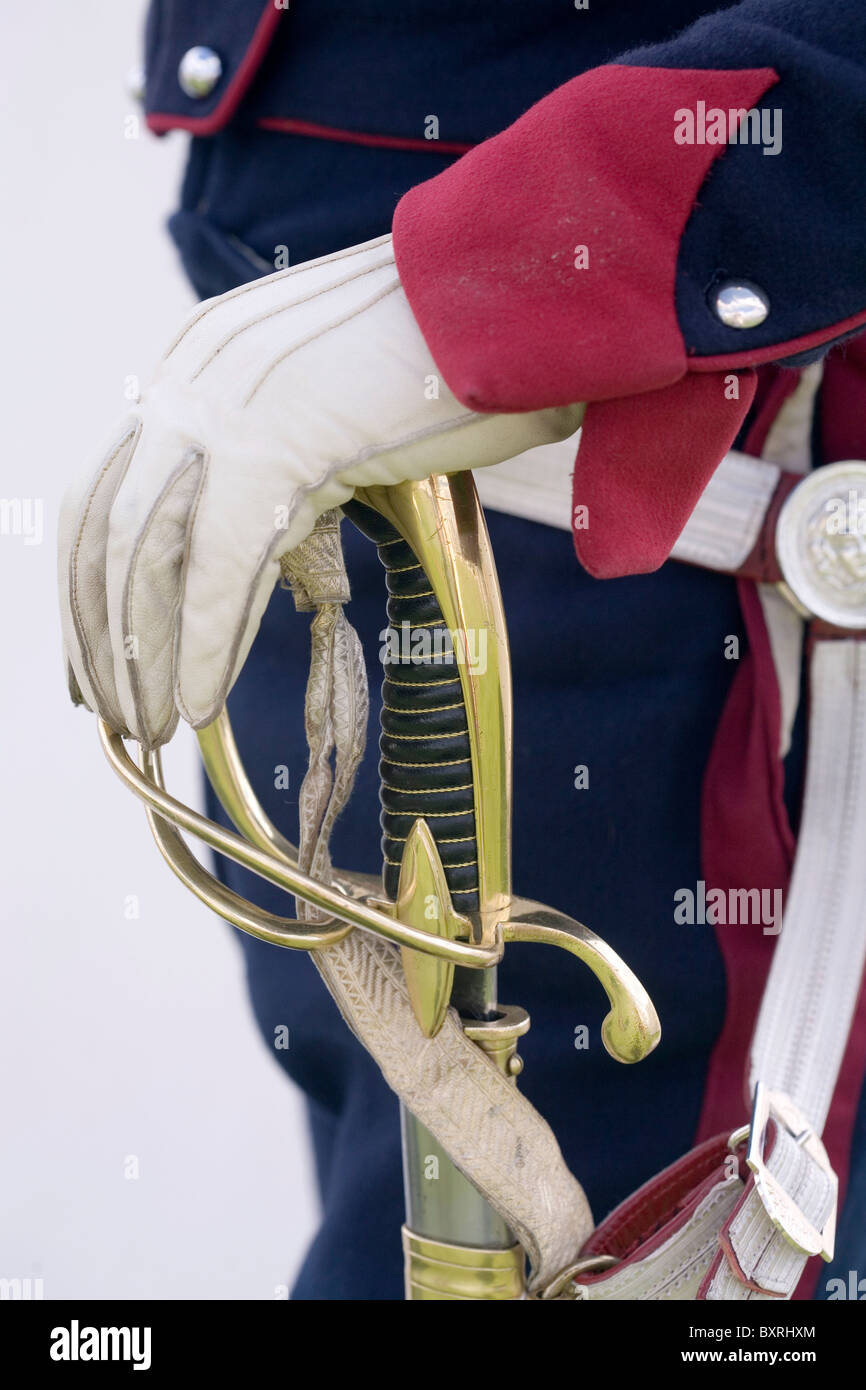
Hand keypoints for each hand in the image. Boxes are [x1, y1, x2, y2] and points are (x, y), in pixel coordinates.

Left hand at [59, 234, 581, 746]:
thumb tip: (285, 522)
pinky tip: (200, 700)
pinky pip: (218, 565)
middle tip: (116, 707)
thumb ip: (295, 453)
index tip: (103, 649)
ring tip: (154, 723)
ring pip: (145, 552)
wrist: (527, 291)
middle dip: (103, 627)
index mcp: (207, 356)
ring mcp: (226, 403)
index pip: (111, 486)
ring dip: (145, 651)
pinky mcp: (274, 442)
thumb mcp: (348, 400)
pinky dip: (204, 642)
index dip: (95, 580)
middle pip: (106, 522)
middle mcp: (196, 372)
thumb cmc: (465, 351)